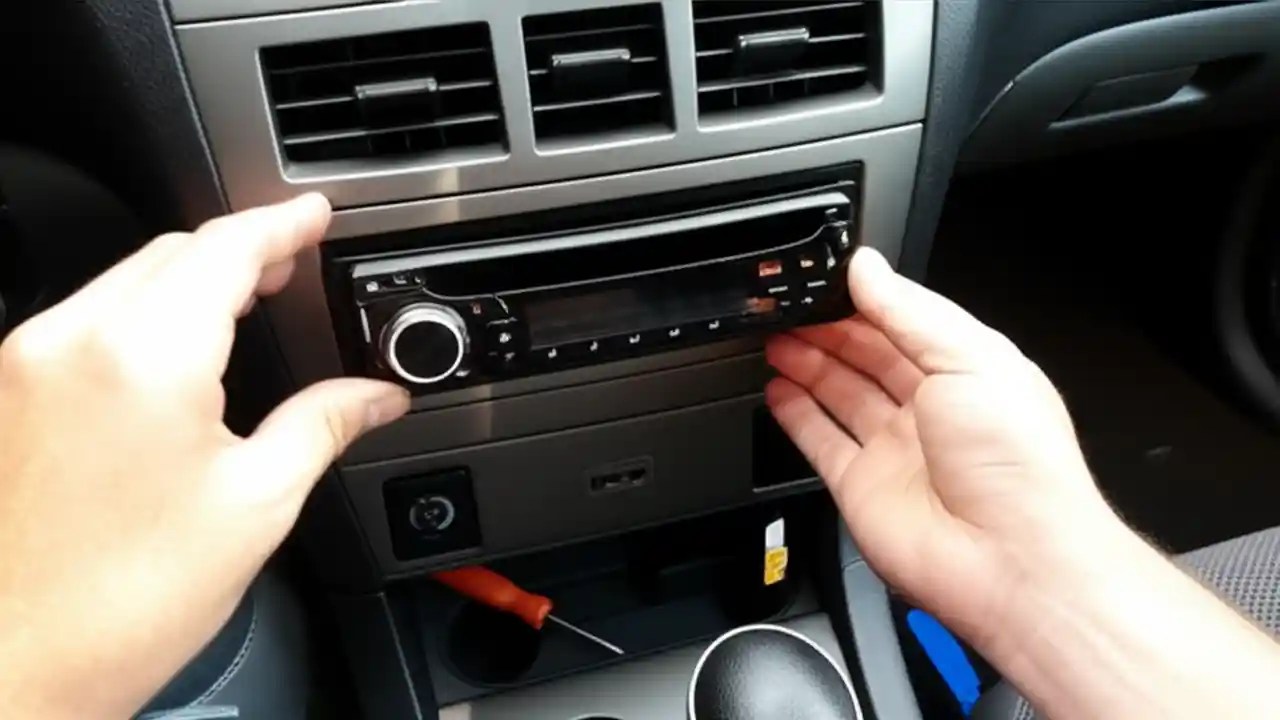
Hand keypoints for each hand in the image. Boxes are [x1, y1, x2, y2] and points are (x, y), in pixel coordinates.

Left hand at [0, 195, 409, 718]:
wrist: (18, 662)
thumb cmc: (122, 600)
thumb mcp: (257, 502)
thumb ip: (325, 423)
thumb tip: (377, 395)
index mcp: (144, 358)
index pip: (225, 249)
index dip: (282, 223)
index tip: (315, 214)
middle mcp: (73, 343)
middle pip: (174, 252)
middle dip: (243, 246)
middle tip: (298, 260)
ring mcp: (30, 364)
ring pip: (128, 276)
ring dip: (195, 274)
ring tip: (252, 295)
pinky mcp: (13, 391)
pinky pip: (92, 314)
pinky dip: (150, 307)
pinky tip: (186, 338)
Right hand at [766, 247, 1118, 650]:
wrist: (1011, 561)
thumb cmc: (1019, 466)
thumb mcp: (971, 359)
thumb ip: (911, 311)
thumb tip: (869, 269)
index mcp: (970, 372)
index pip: (907, 323)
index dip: (866, 300)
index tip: (828, 280)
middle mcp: (933, 411)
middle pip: (868, 357)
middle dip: (830, 329)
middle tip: (791, 307)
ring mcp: (896, 452)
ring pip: (841, 395)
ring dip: (808, 364)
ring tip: (776, 338)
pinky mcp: (864, 488)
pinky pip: (821, 443)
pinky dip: (796, 416)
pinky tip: (779, 390)